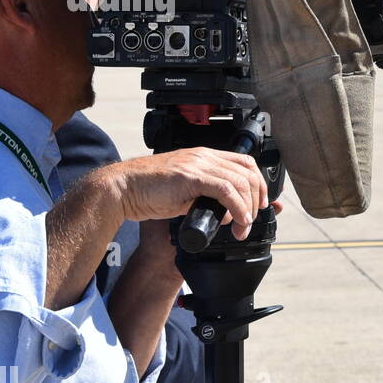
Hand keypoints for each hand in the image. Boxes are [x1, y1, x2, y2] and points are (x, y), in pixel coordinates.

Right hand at [99, 148, 269, 240]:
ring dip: (247, 209)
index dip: (258, 184)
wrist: (122, 189)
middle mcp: (204, 156)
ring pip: (240, 182)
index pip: (244, 163)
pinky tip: (235, 221)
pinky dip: (237, 208)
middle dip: (256, 200)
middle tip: (250, 220)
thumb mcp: (184, 189)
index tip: (261, 204)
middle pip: (248, 173)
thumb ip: (204, 194)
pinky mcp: (190, 177)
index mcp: (204, 156)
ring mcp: (197, 165)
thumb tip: (226, 211)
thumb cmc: (148, 191)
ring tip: (241, 227)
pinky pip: (226, 190)